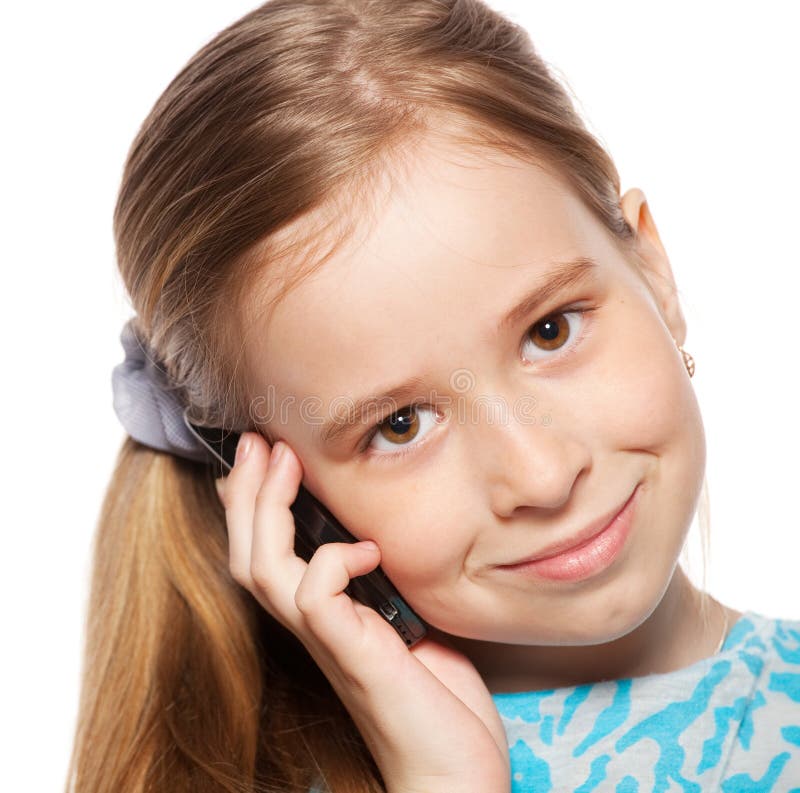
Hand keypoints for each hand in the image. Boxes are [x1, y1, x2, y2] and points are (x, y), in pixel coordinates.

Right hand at [215, 432, 509, 792]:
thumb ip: (385, 583)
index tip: (265, 450)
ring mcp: (329, 643)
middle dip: (248, 493)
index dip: (254, 503)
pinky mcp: (354, 656)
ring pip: (266, 570)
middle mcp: (313, 628)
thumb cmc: (433, 698)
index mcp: (322, 617)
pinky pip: (316, 598)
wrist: (450, 771)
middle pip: (249, 555)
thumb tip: (380, 536)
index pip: (267, 553)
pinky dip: (331, 562)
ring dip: (268, 510)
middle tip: (257, 440)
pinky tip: (364, 549)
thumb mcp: (408, 621)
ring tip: (283, 460)